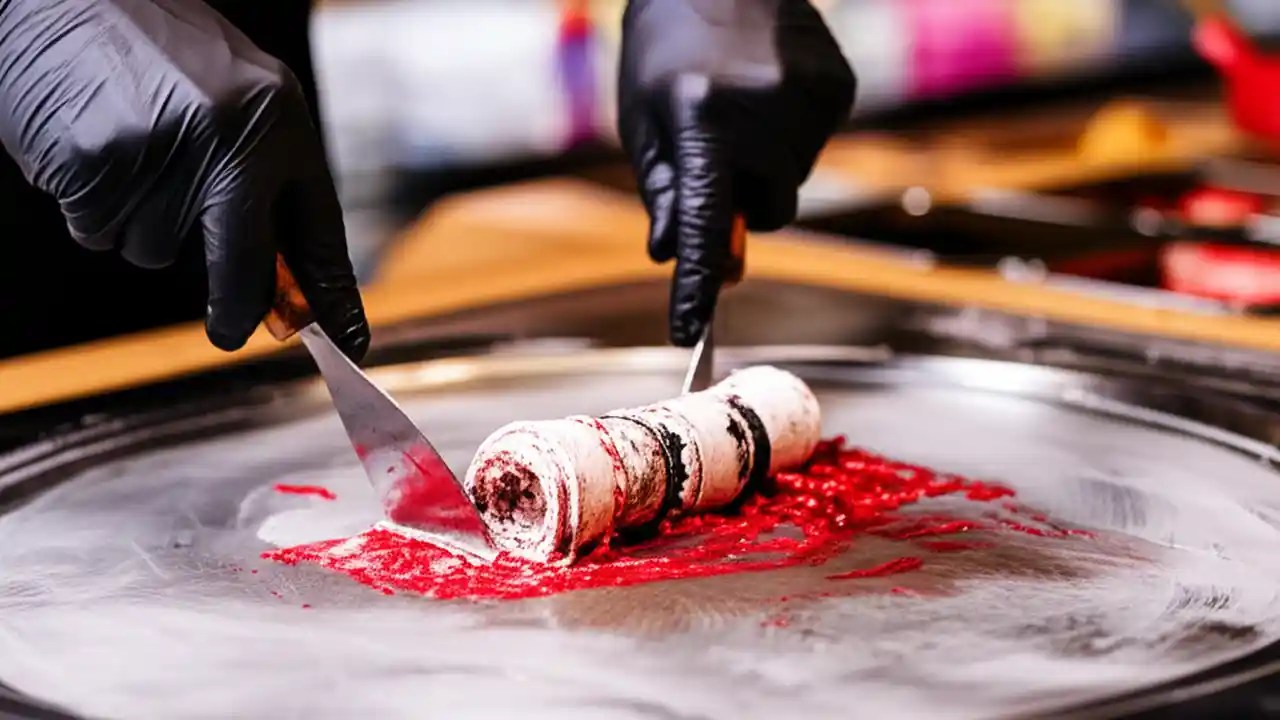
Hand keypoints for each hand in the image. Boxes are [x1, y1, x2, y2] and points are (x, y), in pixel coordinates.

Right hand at [0, 0, 368, 359]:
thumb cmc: (163, 51)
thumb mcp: (246, 104)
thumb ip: (270, 185)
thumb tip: (291, 284)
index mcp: (276, 119)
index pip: (316, 228)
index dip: (327, 296)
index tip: (345, 344)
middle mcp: (226, 137)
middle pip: (238, 265)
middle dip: (236, 307)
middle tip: (227, 331)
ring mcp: (158, 152)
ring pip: (156, 250)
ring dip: (142, 223)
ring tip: (133, 151)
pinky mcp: (94, 164)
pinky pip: (99, 232)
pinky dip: (94, 209)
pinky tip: (95, 150)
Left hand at [618, 0, 854, 345]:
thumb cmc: (669, 47)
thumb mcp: (647, 118)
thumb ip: (665, 190)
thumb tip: (674, 255)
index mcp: (701, 119)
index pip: (701, 223)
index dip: (694, 281)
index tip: (687, 328)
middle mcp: (762, 113)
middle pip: (767, 211)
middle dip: (743, 200)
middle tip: (719, 154)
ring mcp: (809, 100)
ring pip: (793, 180)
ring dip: (767, 164)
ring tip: (740, 102)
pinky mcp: (838, 88)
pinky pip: (815, 146)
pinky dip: (791, 136)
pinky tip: (769, 91)